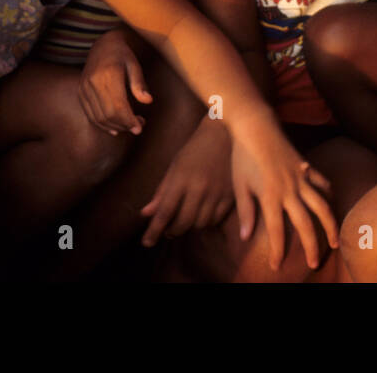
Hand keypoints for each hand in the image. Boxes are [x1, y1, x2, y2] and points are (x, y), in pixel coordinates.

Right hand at [79, 29, 151, 134]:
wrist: (102, 45)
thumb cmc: (122, 55)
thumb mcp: (135, 65)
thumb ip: (139, 84)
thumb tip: (148, 101)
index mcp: (108, 74)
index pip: (118, 106)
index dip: (129, 120)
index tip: (140, 128)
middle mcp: (93, 82)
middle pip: (108, 114)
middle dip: (124, 125)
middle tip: (138, 126)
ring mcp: (84, 88)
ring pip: (98, 118)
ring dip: (115, 127)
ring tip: (129, 125)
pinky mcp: (81, 92)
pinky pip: (90, 115)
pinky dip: (102, 125)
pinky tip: (115, 128)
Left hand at [140, 120, 233, 246]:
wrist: (225, 133)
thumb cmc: (195, 149)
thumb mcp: (175, 166)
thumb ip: (162, 191)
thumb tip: (146, 213)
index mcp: (181, 179)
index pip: (164, 212)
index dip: (153, 230)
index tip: (147, 242)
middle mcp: (199, 188)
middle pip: (182, 223)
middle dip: (171, 231)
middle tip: (167, 230)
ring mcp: (216, 192)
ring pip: (200, 224)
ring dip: (189, 227)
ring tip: (184, 220)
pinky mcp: (230, 195)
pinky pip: (216, 220)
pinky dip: (206, 222)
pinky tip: (201, 215)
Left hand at [229, 111, 338, 271]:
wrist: (256, 126)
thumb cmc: (243, 156)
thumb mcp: (239, 186)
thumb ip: (245, 212)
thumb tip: (245, 237)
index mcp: (270, 196)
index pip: (277, 232)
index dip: (278, 251)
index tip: (277, 267)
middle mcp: (290, 190)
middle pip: (306, 224)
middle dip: (311, 247)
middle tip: (314, 264)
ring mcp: (301, 178)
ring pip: (323, 206)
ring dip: (330, 226)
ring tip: (335, 242)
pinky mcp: (307, 167)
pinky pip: (323, 183)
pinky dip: (330, 194)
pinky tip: (332, 203)